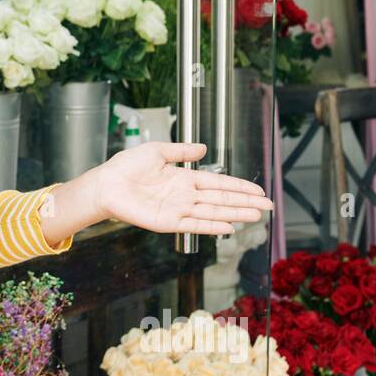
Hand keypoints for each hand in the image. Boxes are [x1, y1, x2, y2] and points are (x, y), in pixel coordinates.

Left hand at [90, 141, 272, 234]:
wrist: (106, 184)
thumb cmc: (126, 166)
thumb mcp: (157, 151)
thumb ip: (181, 151)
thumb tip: (203, 148)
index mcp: (184, 178)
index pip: (219, 183)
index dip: (239, 187)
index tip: (258, 190)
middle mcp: (185, 195)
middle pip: (222, 199)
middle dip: (246, 202)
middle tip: (269, 206)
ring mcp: (179, 210)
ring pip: (214, 213)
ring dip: (235, 214)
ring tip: (256, 216)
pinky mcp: (168, 223)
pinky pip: (195, 226)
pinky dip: (212, 227)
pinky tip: (229, 227)